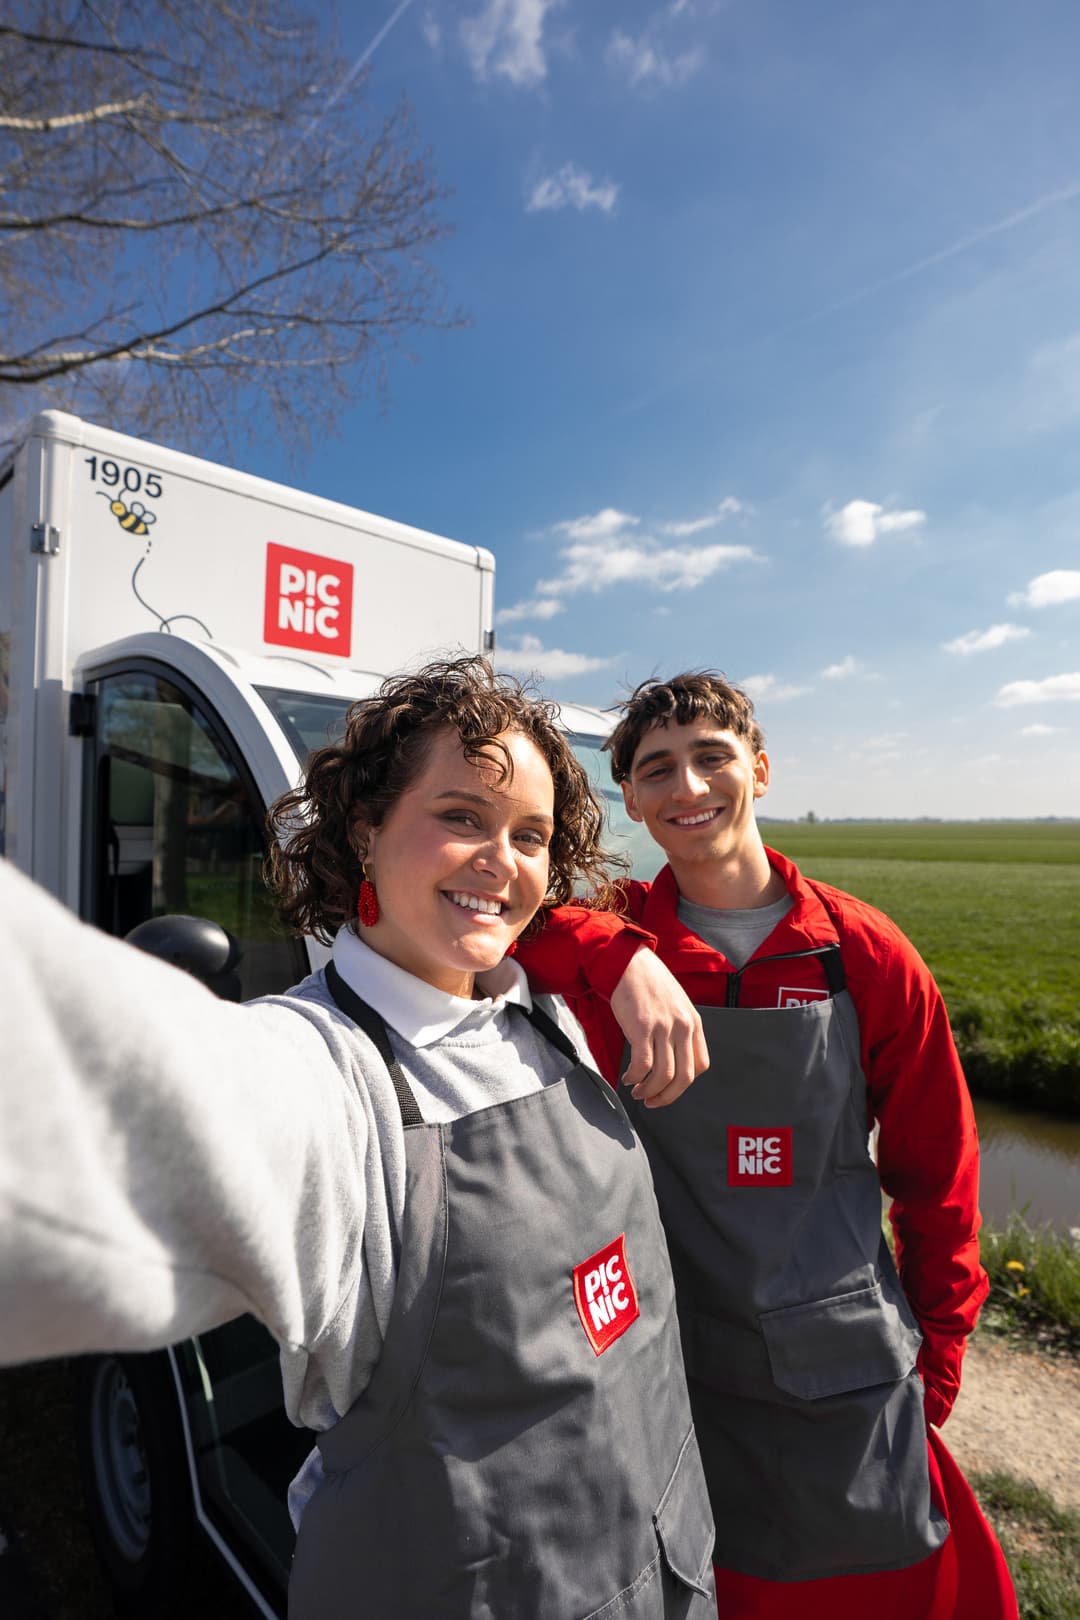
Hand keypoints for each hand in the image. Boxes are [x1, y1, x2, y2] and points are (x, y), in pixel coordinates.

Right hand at [609, 945, 708, 1107]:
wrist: (627, 962)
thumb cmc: (648, 983)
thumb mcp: (675, 1004)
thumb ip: (678, 1029)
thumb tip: (670, 1059)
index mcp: (693, 1022)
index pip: (700, 1065)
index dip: (683, 1084)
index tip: (668, 1088)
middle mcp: (683, 1026)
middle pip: (684, 1077)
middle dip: (667, 1097)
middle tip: (652, 1102)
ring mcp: (663, 1027)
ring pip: (663, 1075)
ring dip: (649, 1090)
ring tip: (637, 1092)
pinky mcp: (642, 1027)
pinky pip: (642, 1065)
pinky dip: (635, 1078)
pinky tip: (628, 1078)